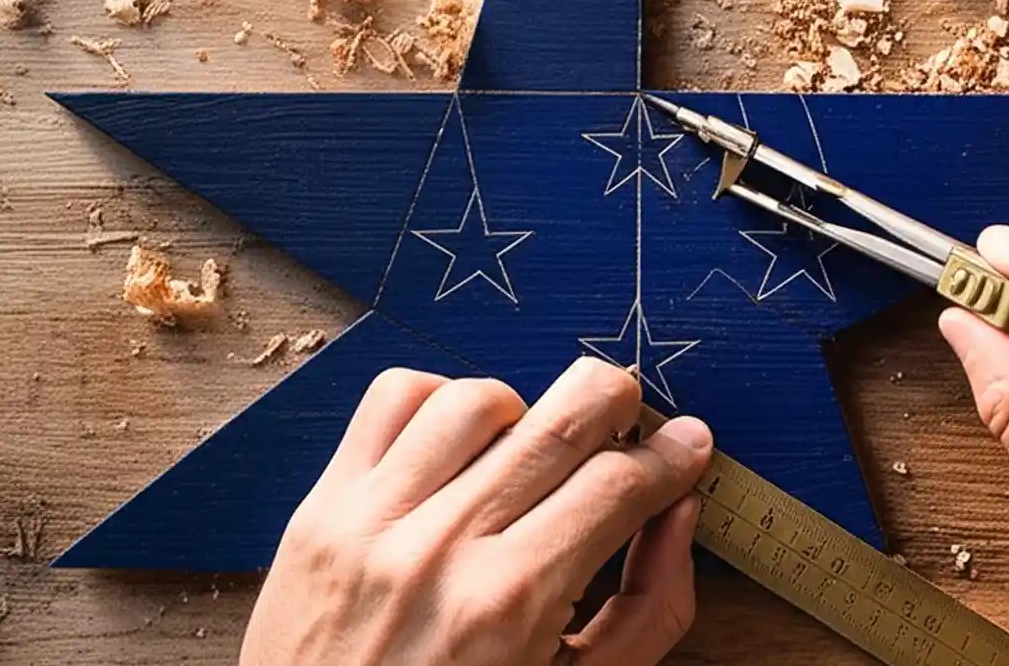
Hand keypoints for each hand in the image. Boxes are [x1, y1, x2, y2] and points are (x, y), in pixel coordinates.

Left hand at [240, 357, 712, 665]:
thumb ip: (646, 610)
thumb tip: (678, 510)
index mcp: (508, 605)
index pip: (617, 485)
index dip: (669, 455)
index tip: (687, 445)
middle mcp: (440, 549)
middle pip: (560, 421)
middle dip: (618, 402)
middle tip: (631, 416)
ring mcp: (370, 520)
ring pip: (478, 398)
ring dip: (526, 410)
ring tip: (530, 451)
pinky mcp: (321, 506)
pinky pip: (392, 399)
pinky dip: (439, 399)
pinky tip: (460, 444)